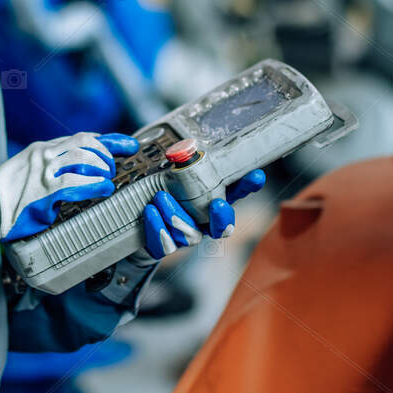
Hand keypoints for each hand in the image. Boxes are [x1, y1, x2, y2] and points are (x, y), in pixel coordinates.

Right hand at [0, 132, 140, 247]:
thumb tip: (80, 172)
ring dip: (102, 168)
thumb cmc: (5, 197)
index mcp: (41, 149)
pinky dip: (95, 185)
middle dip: (107, 154)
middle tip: (114, 167)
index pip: (82, 137)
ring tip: (108, 179)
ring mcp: (43, 172)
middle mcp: (43, 155)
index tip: (129, 144)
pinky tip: (104, 189)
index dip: (109, 140)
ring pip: (84, 159)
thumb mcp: (27, 170)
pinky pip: (76, 183)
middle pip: (86, 143)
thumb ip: (50, 167)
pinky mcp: (43, 191)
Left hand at [142, 168, 265, 259]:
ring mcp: (185, 238)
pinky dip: (157, 228)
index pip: (237, 194)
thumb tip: (186, 145)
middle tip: (218, 204)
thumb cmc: (164, 193)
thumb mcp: (173, 175)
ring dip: (176, 215)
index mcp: (213, 203)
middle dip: (222, 218)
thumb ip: (186, 161)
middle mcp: (204, 223)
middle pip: (222, 229)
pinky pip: (165, 245)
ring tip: (161, 196)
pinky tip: (151, 211)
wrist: (136, 220)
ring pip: (189, 235)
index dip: (248, 186)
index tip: (255, 175)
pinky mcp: (164, 247)